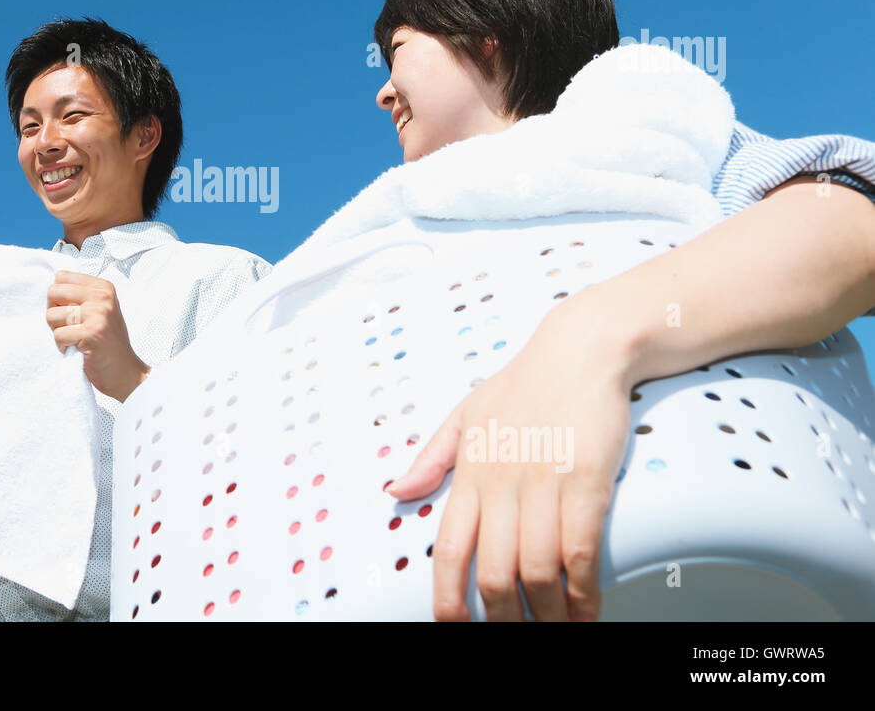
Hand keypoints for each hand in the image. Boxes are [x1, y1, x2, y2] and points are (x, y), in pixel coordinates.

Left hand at [46, 270, 149, 400]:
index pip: (61, 277)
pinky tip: (76, 350)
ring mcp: (98, 314)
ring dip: (57, 332)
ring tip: (74, 339)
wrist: (124, 371)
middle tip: (69, 327)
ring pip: (51, 315)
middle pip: (53, 293)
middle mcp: (102, 296)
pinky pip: (58, 335)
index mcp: (103, 287)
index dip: (58, 298)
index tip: (71, 313)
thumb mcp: (99, 310)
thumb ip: (80, 296)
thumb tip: (51, 290)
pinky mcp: (92, 333)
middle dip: (54, 313)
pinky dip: (62, 347)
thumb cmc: (107, 342)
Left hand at [387, 294, 637, 620]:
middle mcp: (503, 482)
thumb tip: (397, 490)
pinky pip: (580, 549)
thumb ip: (432, 457)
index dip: (447, 595)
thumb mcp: (465, 413)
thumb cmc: (526, 383)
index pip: (448, 547)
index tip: (450, 624)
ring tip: (556, 629)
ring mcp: (544, 482)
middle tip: (512, 637)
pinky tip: (587, 608)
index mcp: (471, 471)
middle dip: (501, 618)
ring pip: (537, 570)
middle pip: (494, 572)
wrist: (581, 348)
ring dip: (547, 613)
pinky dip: (583, 590)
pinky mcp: (587, 479)